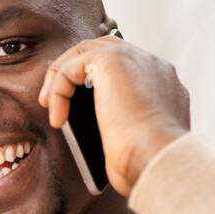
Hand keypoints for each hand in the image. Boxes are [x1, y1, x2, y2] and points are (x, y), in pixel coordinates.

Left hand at [37, 36, 190, 195]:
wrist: (159, 160)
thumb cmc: (149, 162)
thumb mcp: (139, 140)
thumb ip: (124, 123)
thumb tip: (102, 126)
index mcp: (165, 85)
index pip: (128, 70)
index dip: (99, 84)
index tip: (80, 108)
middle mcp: (154, 66)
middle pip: (106, 51)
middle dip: (76, 73)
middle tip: (59, 100)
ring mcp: (136, 58)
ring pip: (86, 53)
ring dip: (62, 77)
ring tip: (49, 105)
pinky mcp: (113, 59)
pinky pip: (72, 67)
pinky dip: (59, 90)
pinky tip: (57, 118)